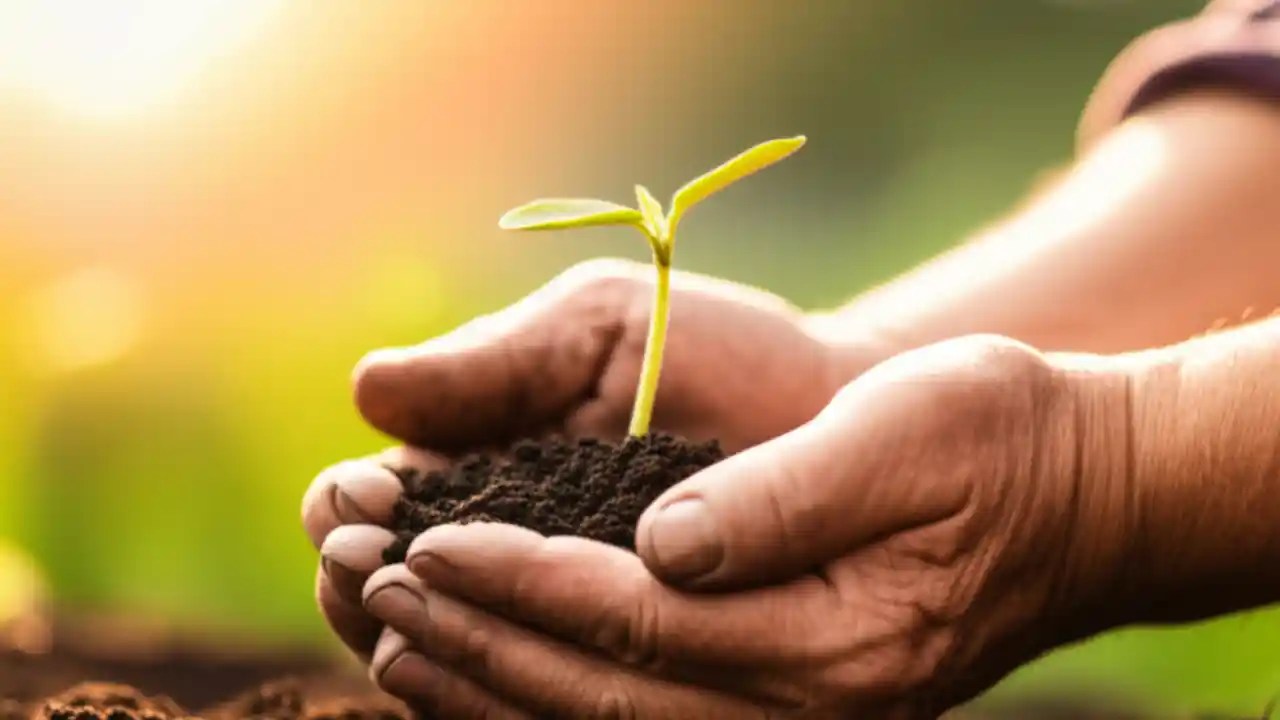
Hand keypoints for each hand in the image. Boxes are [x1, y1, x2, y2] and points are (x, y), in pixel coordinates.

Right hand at [302, 259, 881, 661]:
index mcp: (475, 463)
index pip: (372, 501)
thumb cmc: (710, 352)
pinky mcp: (618, 662)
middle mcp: (497, 549)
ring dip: (420, 645)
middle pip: (388, 591)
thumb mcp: (597, 333)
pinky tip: (494, 684)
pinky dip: (500, 697)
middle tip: (372, 567)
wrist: (831, 407)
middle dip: (363, 582)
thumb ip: (495, 360)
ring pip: (452, 656)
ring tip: (408, 632)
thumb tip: (367, 386)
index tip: (372, 497)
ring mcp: (552, 612)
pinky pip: (547, 699)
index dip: (351, 504)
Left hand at [360, 336, 1135, 717]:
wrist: (1077, 496)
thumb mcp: (908, 432)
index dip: (525, 580)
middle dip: (480, 639)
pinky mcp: (787, 705)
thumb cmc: (997, 438)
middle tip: (375, 587)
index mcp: (837, 640)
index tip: (433, 536)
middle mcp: (813, 708)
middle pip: (605, 693)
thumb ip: (785, 494)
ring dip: (492, 686)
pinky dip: (548, 703)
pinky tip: (480, 672)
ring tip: (394, 639)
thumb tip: (664, 543)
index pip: (641, 621)